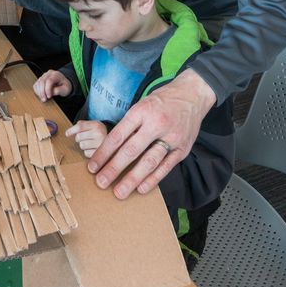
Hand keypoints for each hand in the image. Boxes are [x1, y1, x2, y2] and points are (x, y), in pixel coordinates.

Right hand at [33, 69, 71, 101]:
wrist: (63, 83)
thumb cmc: (65, 86)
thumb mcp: (65, 89)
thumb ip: (59, 90)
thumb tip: (51, 92)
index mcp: (56, 74)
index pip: (49, 80)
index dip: (48, 89)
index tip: (49, 96)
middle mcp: (49, 73)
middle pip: (42, 81)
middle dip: (42, 92)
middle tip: (44, 99)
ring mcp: (43, 76)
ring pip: (38, 83)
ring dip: (39, 92)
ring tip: (43, 99)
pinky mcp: (40, 80)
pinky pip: (35, 85)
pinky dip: (37, 91)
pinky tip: (41, 95)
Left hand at [65, 120, 107, 157]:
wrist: (113, 141)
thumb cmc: (98, 132)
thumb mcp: (92, 124)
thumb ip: (81, 125)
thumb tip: (68, 132)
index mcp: (97, 125)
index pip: (80, 127)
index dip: (71, 130)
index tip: (67, 134)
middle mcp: (100, 134)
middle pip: (78, 137)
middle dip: (79, 138)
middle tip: (85, 138)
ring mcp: (101, 144)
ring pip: (82, 145)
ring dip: (83, 145)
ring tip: (90, 143)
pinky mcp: (100, 154)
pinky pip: (86, 153)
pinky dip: (87, 152)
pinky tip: (93, 149)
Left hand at [88, 70, 216, 199]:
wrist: (192, 94)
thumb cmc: (161, 102)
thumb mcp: (141, 105)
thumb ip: (128, 125)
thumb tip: (108, 149)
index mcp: (141, 112)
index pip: (118, 136)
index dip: (103, 153)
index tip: (92, 167)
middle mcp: (156, 124)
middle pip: (131, 150)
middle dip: (114, 168)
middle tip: (101, 183)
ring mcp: (171, 137)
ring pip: (149, 161)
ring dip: (132, 179)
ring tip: (119, 192)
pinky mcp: (182, 148)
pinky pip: (166, 166)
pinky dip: (153, 179)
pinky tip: (141, 188)